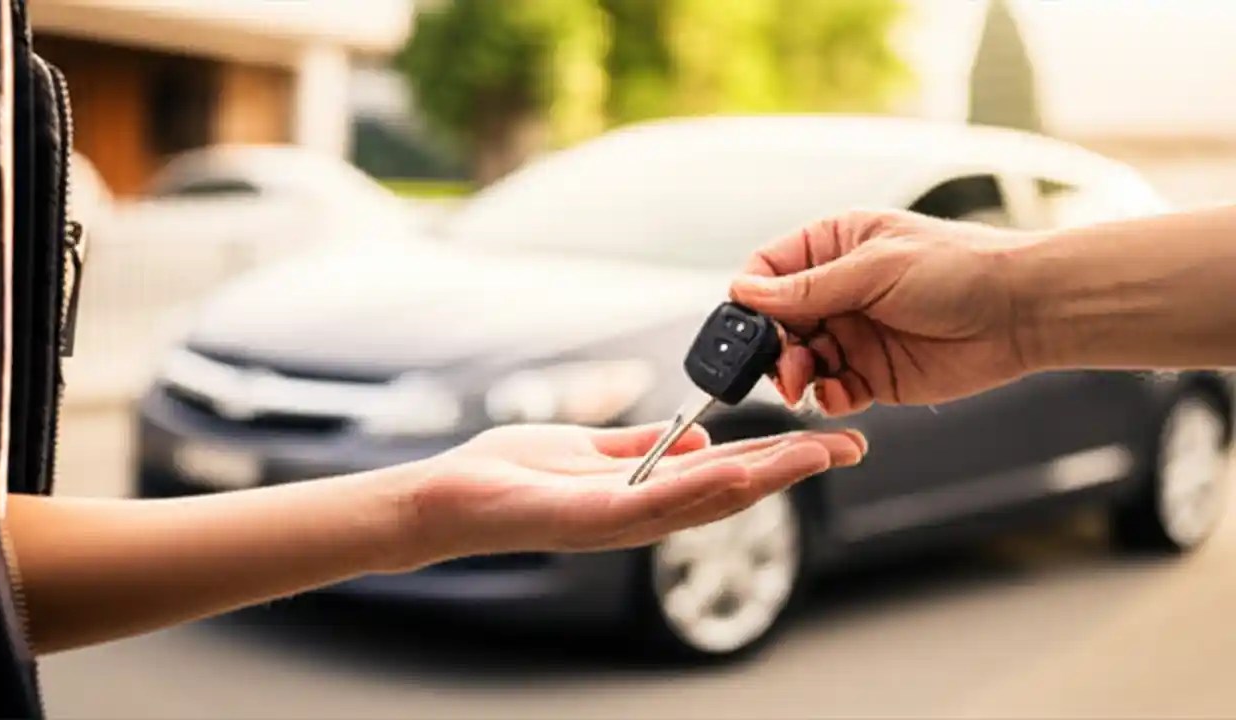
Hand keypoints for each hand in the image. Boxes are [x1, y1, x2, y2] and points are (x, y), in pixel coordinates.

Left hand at [407, 422, 865, 561]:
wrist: (449, 498)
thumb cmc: (510, 474)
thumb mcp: (589, 448)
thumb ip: (641, 446)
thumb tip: (699, 439)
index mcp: (646, 492)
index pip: (727, 473)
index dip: (781, 458)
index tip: (829, 440)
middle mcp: (643, 513)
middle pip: (731, 489)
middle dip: (793, 469)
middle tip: (851, 446)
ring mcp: (618, 521)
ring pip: (705, 499)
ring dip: (763, 476)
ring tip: (813, 454)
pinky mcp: (586, 520)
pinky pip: (650, 504)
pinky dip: (696, 487)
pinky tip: (734, 468)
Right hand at [730, 209, 1029, 414]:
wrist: (1022, 313)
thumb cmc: (959, 269)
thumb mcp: (875, 268)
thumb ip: (808, 287)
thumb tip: (745, 292)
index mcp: (833, 247)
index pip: (768, 271)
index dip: (751, 299)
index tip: (747, 326)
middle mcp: (838, 291)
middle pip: (775, 323)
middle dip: (771, 346)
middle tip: (781, 363)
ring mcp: (853, 335)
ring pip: (798, 361)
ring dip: (794, 374)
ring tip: (805, 380)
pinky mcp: (873, 375)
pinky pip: (831, 391)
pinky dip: (826, 397)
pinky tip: (838, 394)